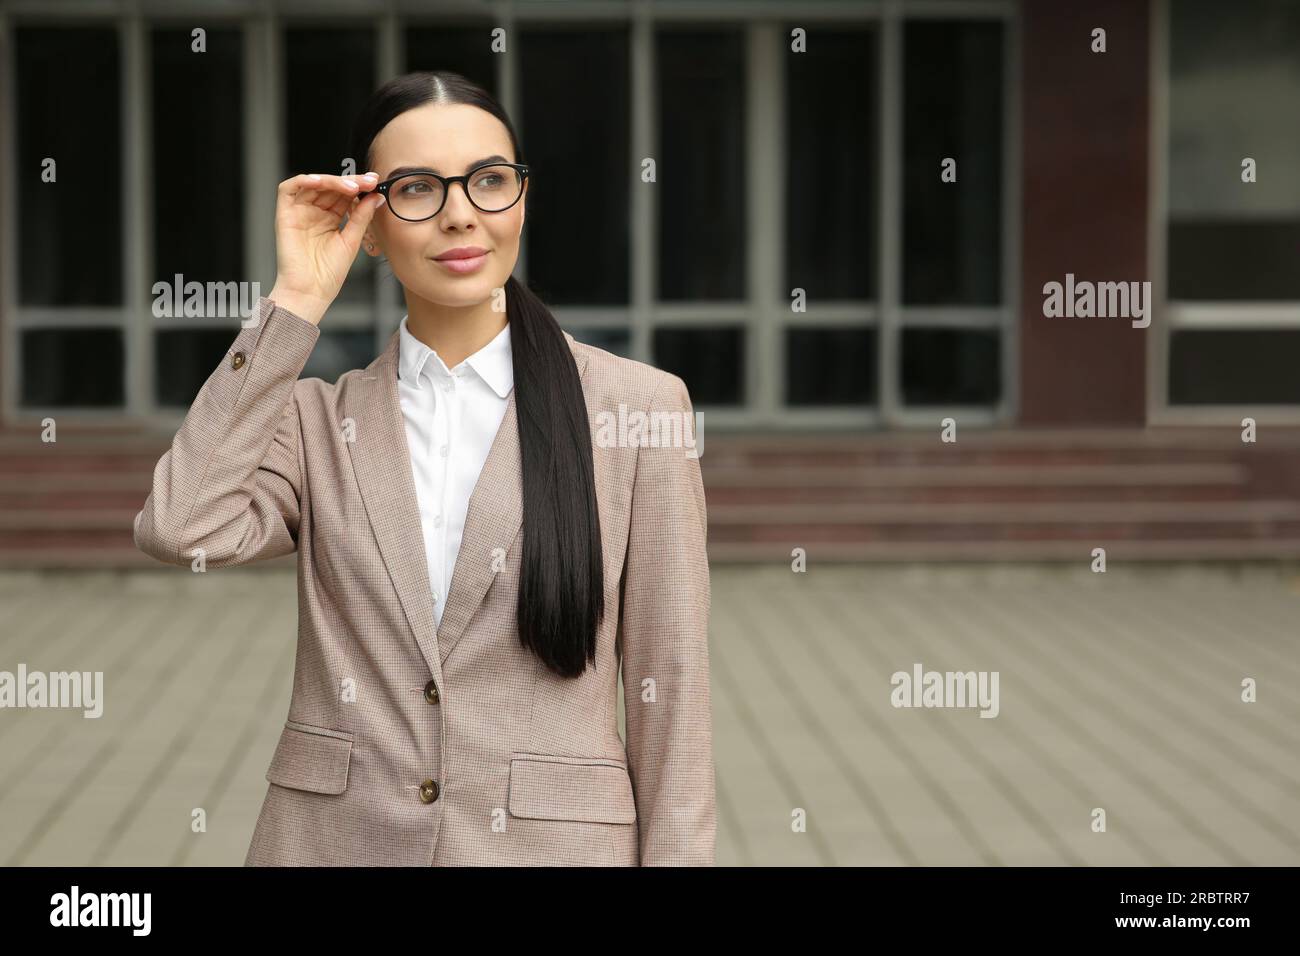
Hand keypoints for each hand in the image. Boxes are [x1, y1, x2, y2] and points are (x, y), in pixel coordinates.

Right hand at [268, 172, 385, 324]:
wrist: (311, 291)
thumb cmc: (329, 272)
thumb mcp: (351, 240)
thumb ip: (361, 217)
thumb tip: (376, 196)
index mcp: (331, 219)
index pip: (344, 195)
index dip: (359, 187)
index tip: (375, 183)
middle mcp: (314, 212)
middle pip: (331, 187)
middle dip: (350, 182)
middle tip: (368, 182)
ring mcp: (299, 212)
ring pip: (314, 184)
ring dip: (333, 181)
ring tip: (352, 186)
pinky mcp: (284, 213)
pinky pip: (289, 188)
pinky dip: (304, 180)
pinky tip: (321, 182)